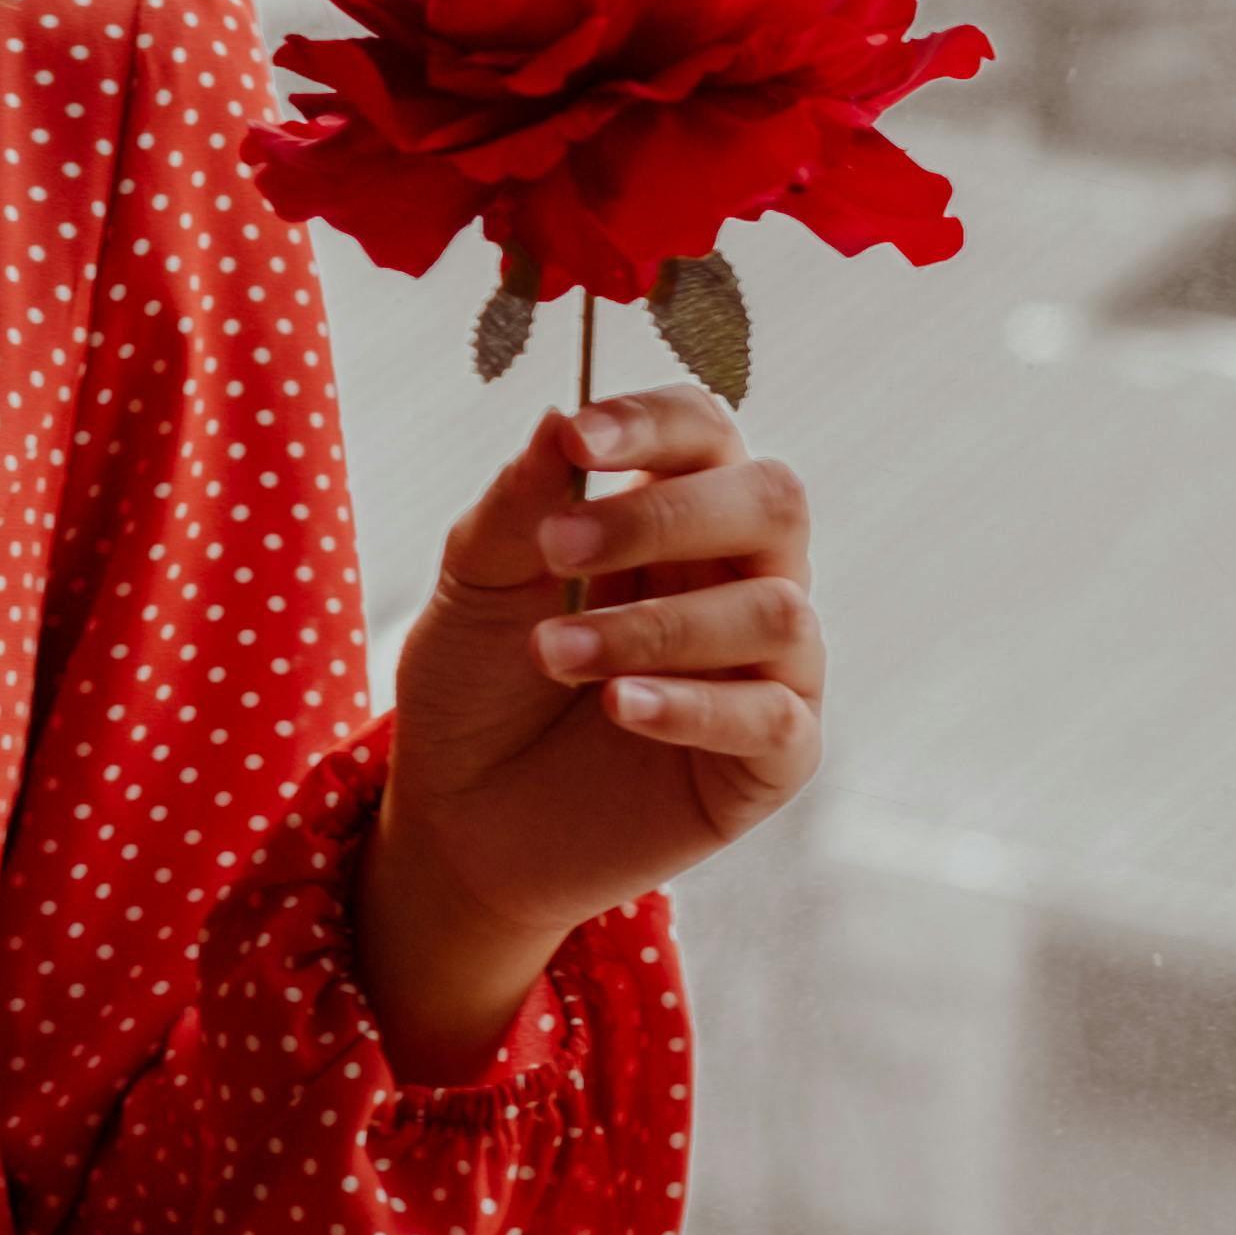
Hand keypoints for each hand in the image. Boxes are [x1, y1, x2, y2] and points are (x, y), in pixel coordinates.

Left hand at [351, 388, 821, 1079]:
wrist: (460, 820)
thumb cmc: (477, 684)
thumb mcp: (475, 585)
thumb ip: (520, 505)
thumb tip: (558, 415)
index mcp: (675, 512)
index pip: (704, 432)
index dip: (652, 425)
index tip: (577, 441)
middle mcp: (741, 575)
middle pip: (773, 501)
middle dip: (665, 516)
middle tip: (557, 549)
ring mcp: (769, 668)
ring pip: (774, 611)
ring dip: (653, 625)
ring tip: (552, 653)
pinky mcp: (774, 760)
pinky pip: (774, 716)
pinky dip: (693, 705)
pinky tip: (617, 706)